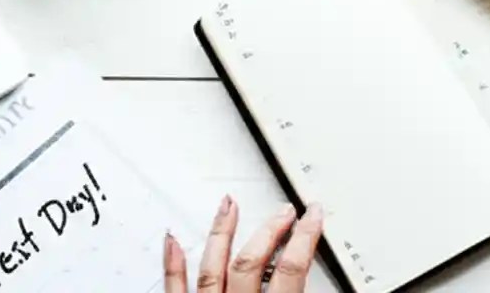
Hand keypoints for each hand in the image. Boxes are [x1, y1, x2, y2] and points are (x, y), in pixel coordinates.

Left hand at [163, 197, 323, 292]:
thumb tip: (317, 285)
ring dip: (221, 233)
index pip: (291, 272)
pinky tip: (172, 240)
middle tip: (284, 210)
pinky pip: (174, 288)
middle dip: (268, 231)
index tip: (313, 216)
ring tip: (228, 205)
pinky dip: (173, 264)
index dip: (304, 239)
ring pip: (212, 267)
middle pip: (250, 262)